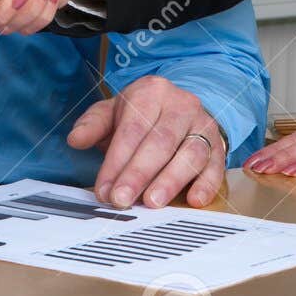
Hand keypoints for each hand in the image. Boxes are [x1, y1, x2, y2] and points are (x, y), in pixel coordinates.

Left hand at [72, 75, 226, 208]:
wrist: (179, 109)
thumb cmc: (141, 116)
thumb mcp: (113, 113)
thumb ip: (93, 125)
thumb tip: (75, 139)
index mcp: (151, 92)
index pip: (133, 129)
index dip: (117, 161)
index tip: (104, 189)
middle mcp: (181, 104)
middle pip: (160, 141)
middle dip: (138, 174)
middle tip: (122, 200)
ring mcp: (204, 124)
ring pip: (190, 153)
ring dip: (170, 181)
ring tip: (152, 203)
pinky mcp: (219, 145)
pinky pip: (216, 165)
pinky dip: (206, 184)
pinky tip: (193, 200)